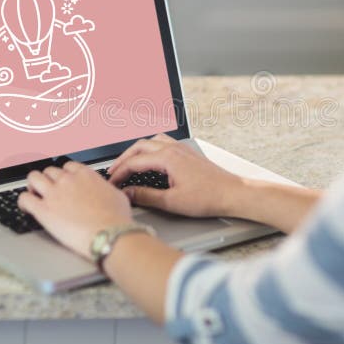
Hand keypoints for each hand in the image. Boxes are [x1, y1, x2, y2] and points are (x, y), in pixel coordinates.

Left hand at [18, 162, 132, 258]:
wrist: (109, 234)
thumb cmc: (116, 219)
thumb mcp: (118, 196)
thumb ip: (107, 189)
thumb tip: (107, 190)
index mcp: (85, 174)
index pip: (67, 166)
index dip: (64, 175)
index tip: (64, 182)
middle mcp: (67, 180)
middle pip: (49, 171)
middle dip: (49, 180)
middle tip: (49, 190)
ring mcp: (54, 193)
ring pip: (33, 178)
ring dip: (33, 186)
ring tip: (35, 195)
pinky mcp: (43, 210)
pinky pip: (24, 199)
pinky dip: (22, 202)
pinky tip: (26, 208)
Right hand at [107, 134, 249, 217]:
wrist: (232, 193)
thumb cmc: (208, 197)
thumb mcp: (172, 202)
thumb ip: (146, 196)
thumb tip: (128, 193)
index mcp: (167, 158)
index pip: (134, 162)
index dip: (119, 173)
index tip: (112, 183)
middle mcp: (174, 149)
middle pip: (139, 146)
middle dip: (124, 159)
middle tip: (114, 172)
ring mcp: (182, 149)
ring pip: (152, 141)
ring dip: (137, 151)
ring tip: (128, 164)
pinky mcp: (188, 153)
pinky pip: (163, 143)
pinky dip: (150, 149)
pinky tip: (150, 161)